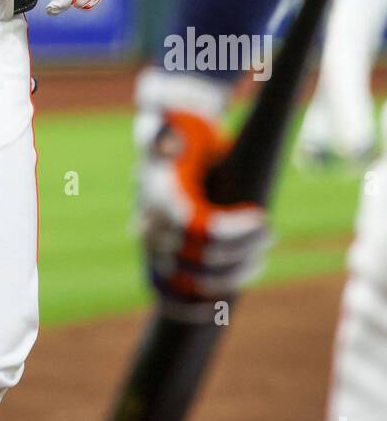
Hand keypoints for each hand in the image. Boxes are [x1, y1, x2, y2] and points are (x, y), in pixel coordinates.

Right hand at [137, 108, 269, 302]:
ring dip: (235, 274)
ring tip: (262, 250)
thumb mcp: (177, 122)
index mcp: (157, 195)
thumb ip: (168, 124)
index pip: (196, 230)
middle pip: (200, 261)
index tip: (261, 215)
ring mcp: (156, 247)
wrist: (169, 142)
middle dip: (241, 253)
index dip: (232, 233)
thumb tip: (166, 137)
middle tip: (268, 233)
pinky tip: (236, 284)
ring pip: (194, 283)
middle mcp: (151, 226)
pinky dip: (207, 298)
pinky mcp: (164, 261)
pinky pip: (180, 294)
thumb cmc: (182, 130)